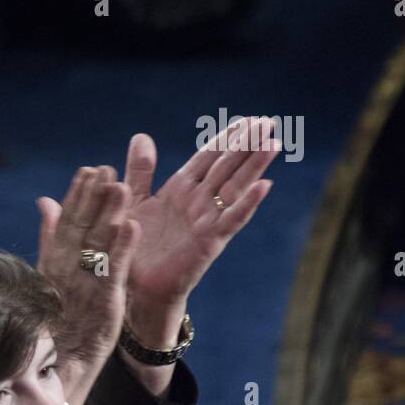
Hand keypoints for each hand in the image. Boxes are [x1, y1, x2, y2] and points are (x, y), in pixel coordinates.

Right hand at [36, 166, 140, 404]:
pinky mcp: (102, 305)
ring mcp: (83, 288)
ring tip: (121, 186)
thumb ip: (49, 239)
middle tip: (106, 169)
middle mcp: (65, 273)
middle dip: (93, 198)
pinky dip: (121, 250)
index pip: (66, 223)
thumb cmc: (52, 329)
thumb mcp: (50, 277)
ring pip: (97, 245)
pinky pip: (113, 273)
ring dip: (109, 215)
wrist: (56, 374)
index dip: (78, 196)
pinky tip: (132, 227)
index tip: (89, 170)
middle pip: (81, 228)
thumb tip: (46, 202)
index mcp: (53, 266)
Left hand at [123, 116, 276, 314]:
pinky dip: (247, 203)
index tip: (246, 119)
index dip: (226, 139)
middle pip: (226, 167)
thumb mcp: (133, 201)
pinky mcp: (208, 242)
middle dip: (245, 145)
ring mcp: (206, 221)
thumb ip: (140, 170)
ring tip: (273, 143)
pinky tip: (265, 185)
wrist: (131, 285)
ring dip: (254, 165)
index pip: (207, 158)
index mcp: (180, 190)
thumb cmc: (133, 245)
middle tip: (267, 122)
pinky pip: (231, 220)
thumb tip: (142, 135)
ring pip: (235, 187)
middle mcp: (197, 202)